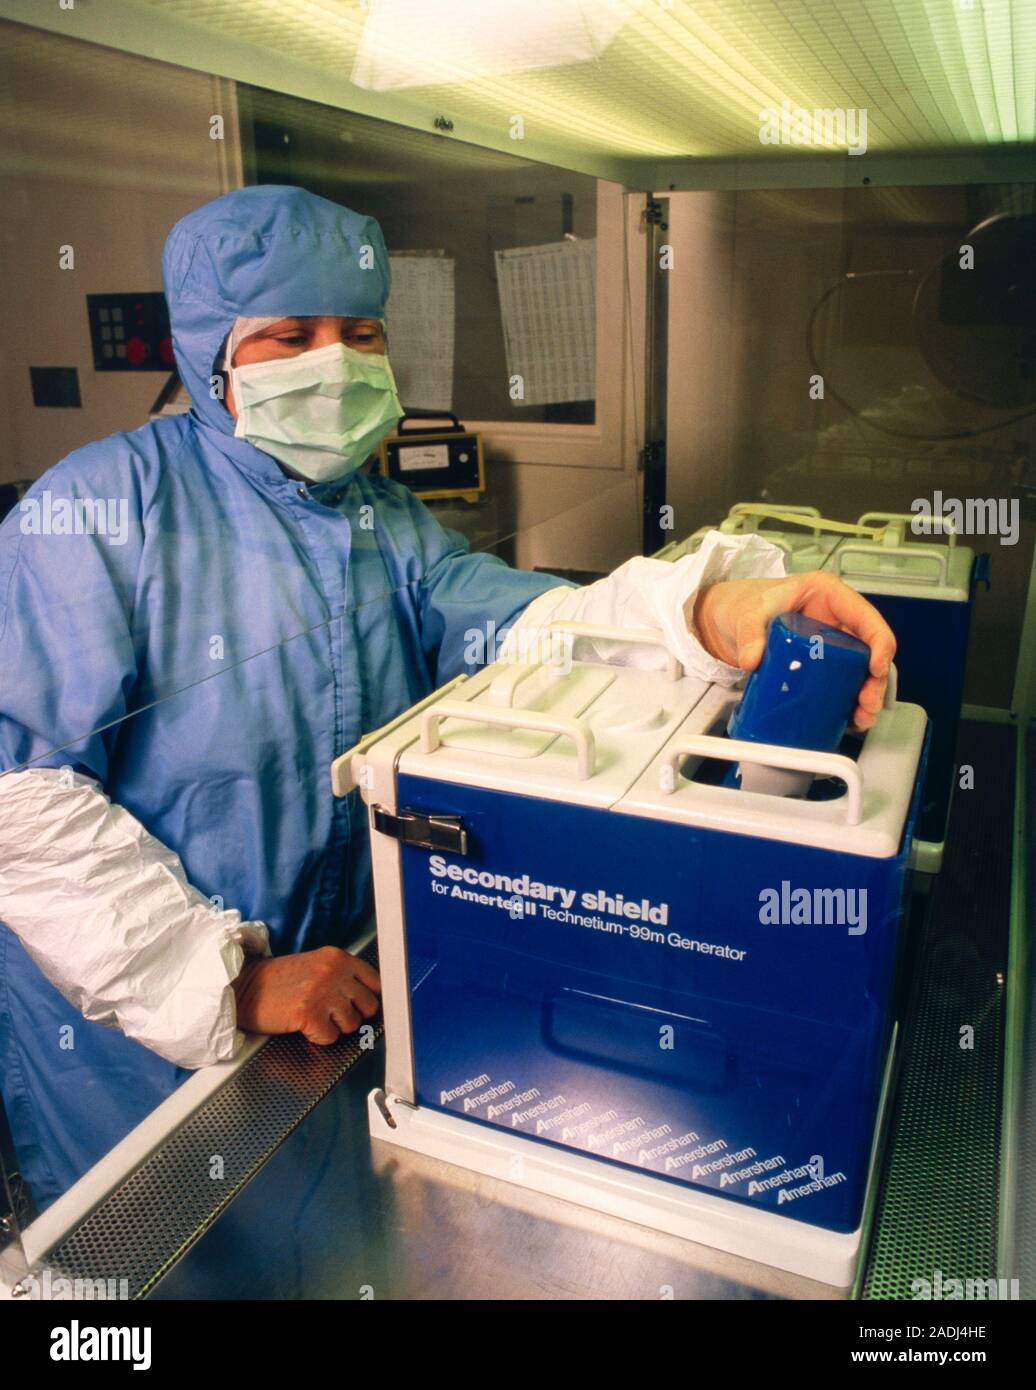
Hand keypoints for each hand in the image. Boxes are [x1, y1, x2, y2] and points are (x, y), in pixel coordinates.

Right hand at [232, 946, 380, 1043]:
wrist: (242, 988)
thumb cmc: (276, 981)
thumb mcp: (315, 966)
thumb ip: (341, 976)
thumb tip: (368, 996)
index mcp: (337, 958)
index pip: (376, 981)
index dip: (369, 998)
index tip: (361, 1006)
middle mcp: (333, 972)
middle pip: (369, 1005)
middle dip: (354, 1015)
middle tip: (333, 1015)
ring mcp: (322, 992)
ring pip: (352, 1024)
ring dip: (335, 1027)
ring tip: (315, 1018)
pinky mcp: (309, 1013)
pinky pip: (331, 1037)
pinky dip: (318, 1037)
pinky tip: (304, 1026)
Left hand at [690, 571, 895, 729]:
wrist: (729, 618)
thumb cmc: (746, 603)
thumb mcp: (748, 613)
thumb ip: (750, 633)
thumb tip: (752, 659)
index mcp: (829, 596)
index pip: (866, 618)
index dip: (879, 643)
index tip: (876, 668)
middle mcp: (836, 620)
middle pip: (869, 650)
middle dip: (874, 679)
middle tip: (866, 703)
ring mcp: (831, 643)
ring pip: (860, 670)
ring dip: (866, 696)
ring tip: (861, 718)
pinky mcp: (821, 664)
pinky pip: (842, 683)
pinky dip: (849, 702)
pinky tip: (850, 719)